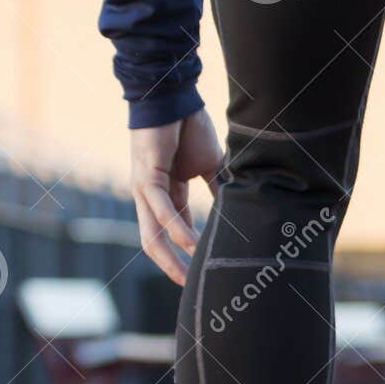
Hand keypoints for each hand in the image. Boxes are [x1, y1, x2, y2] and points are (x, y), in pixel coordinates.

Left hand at [130, 109, 223, 284]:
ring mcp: (145, 189)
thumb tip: (240, 206)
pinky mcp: (146, 177)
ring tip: (189, 275)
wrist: (172, 96)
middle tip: (189, 288)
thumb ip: (220, 188)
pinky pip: (162, 209)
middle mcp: (151, 197)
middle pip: (155, 242)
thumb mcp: (209, 165)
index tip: (200, 273)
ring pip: (152, 233)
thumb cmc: (188, 126)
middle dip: (171, 267)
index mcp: (166, 194)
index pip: (173, 233)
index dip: (184, 254)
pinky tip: (191, 243)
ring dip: (170, 257)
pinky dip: (177, 228)